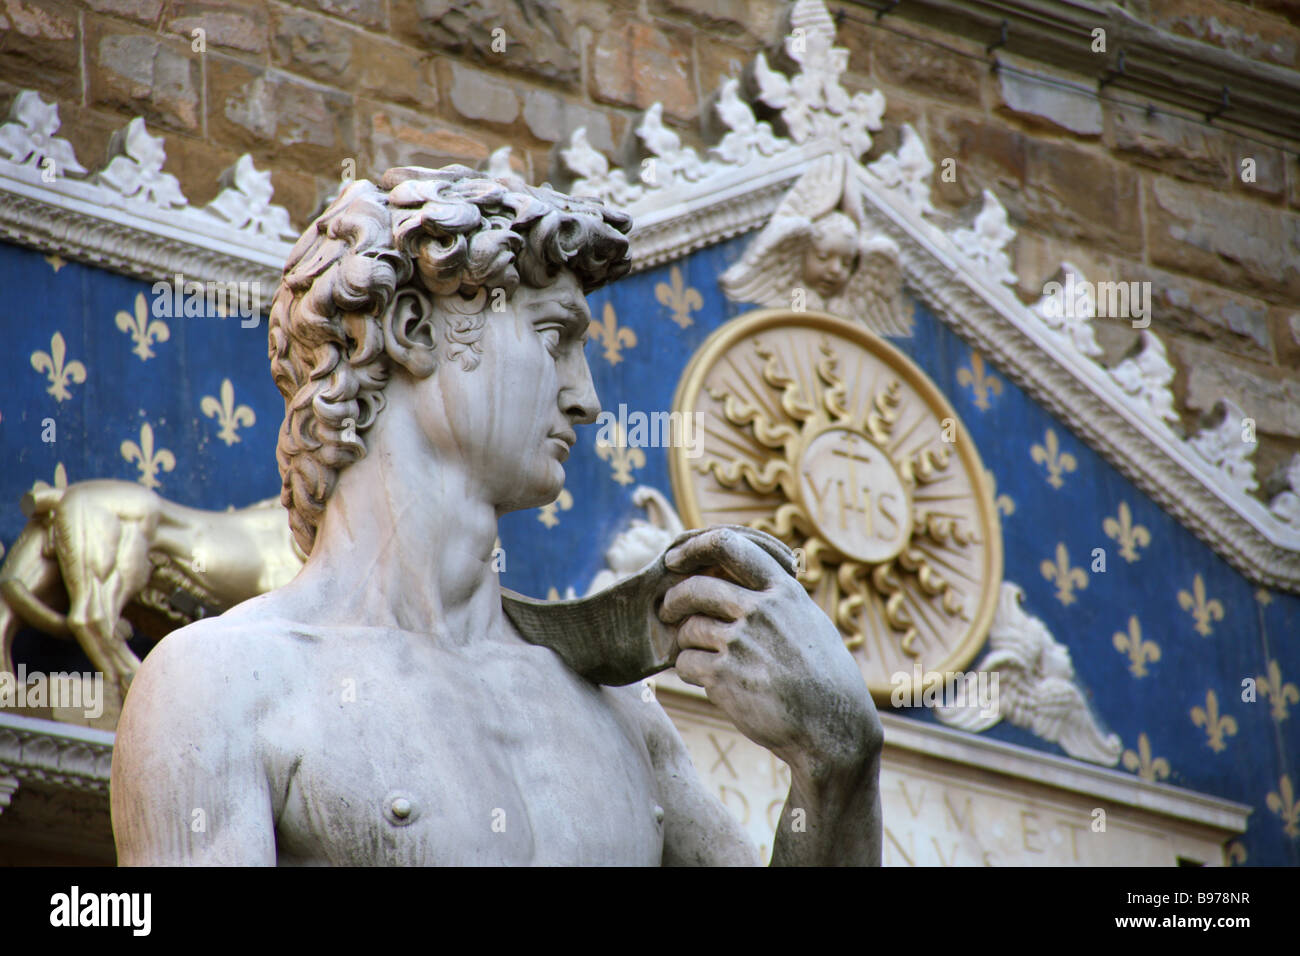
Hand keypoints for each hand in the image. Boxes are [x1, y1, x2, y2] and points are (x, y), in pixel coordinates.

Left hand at [659, 527, 881, 783]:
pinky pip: (685, 663)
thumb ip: (776, 600)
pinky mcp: (725, 677)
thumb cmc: (824, 677)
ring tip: (701, 657)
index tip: (674, 559)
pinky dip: (688, 671)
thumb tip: (736, 580)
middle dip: (674, 600)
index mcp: (783, 591)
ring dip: (686, 643)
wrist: (833, 728)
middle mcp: (762, 611)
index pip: (729, 545)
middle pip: (696, 589)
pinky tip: (707, 680)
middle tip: (667, 611)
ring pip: (688, 629)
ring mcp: (742, 643)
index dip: (693, 547)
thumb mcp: (809, 622)